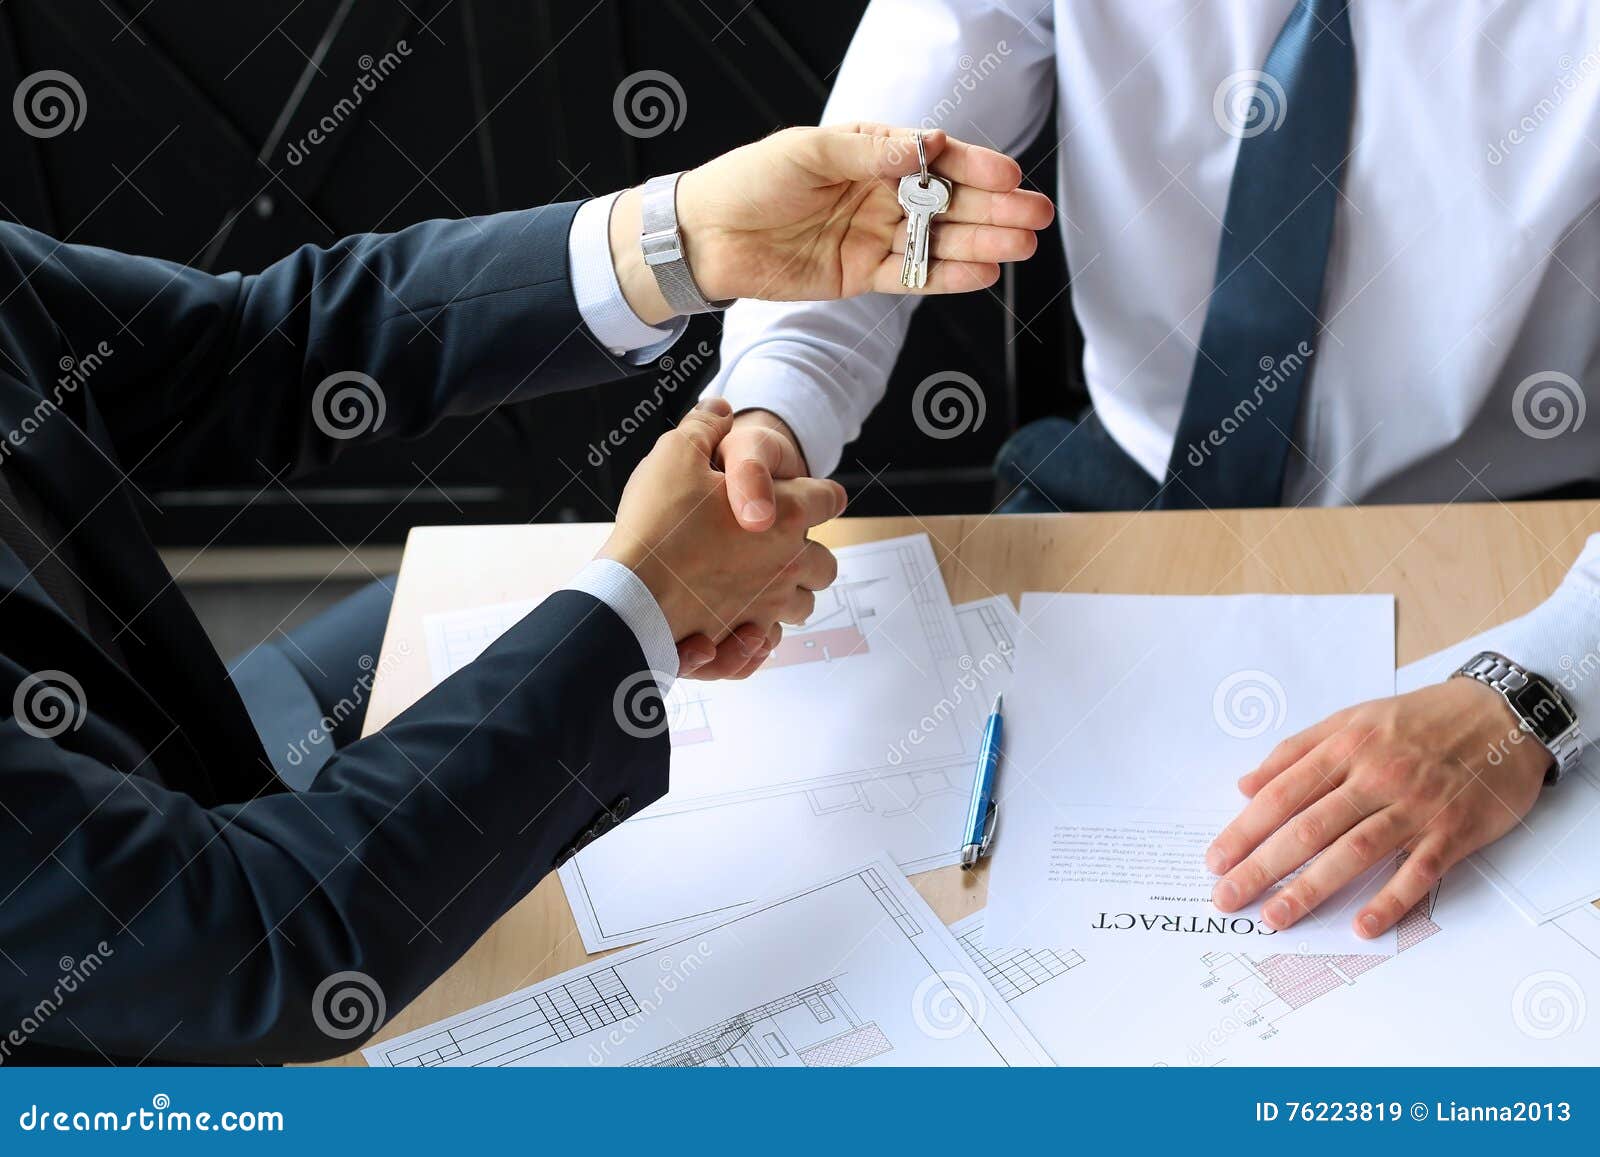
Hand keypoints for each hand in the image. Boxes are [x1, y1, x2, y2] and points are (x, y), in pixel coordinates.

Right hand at [599, 399, 844, 676]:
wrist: (629, 593)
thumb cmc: (656, 524)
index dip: (820, 493)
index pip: (831, 499)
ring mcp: (769, 605)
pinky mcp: (744, 639)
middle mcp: (788, 563)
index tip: (807, 496)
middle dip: (808, 552)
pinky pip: (770, 642)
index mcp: (785, 514)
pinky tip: (737, 618)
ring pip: (803, 604)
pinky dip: (761, 632)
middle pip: (826, 562)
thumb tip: (720, 410)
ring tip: (755, 582)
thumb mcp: (676, 453)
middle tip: (775, 545)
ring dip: (787, 593)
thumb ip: (705, 425)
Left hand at [609, 123, 1054, 323]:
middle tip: (1036, 215)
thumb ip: (868, 153)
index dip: (975, 166)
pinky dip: (947, 277)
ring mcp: (874, 235)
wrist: (706, 237)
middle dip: (995, 208)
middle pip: (949, 202)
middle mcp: (879, 194)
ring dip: (982, 243)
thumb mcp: (807, 152)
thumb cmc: (749, 180)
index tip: (1010, 174)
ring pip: (939, 240)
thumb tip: (925, 145)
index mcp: (869, 154)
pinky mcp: (862, 275)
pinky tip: (982, 273)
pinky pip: (913, 276)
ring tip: (1022, 246)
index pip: (935, 158)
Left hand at [1206, 678, 1550, 939]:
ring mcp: (1415, 807)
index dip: (1245, 830)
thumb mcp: (1352, 719)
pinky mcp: (1454, 832)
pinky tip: (1362, 925)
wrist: (1502, 716)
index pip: (1282, 795)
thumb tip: (1246, 785)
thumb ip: (1296, 751)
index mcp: (1345, 748)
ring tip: (1276, 916)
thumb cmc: (1419, 721)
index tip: (1216, 860)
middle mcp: (1375, 777)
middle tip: (1228, 898)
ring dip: (1312, 889)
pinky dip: (1391, 900)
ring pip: (1354, 852)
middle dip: (1262, 867)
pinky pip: (1418, 871)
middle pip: (1309, 828)